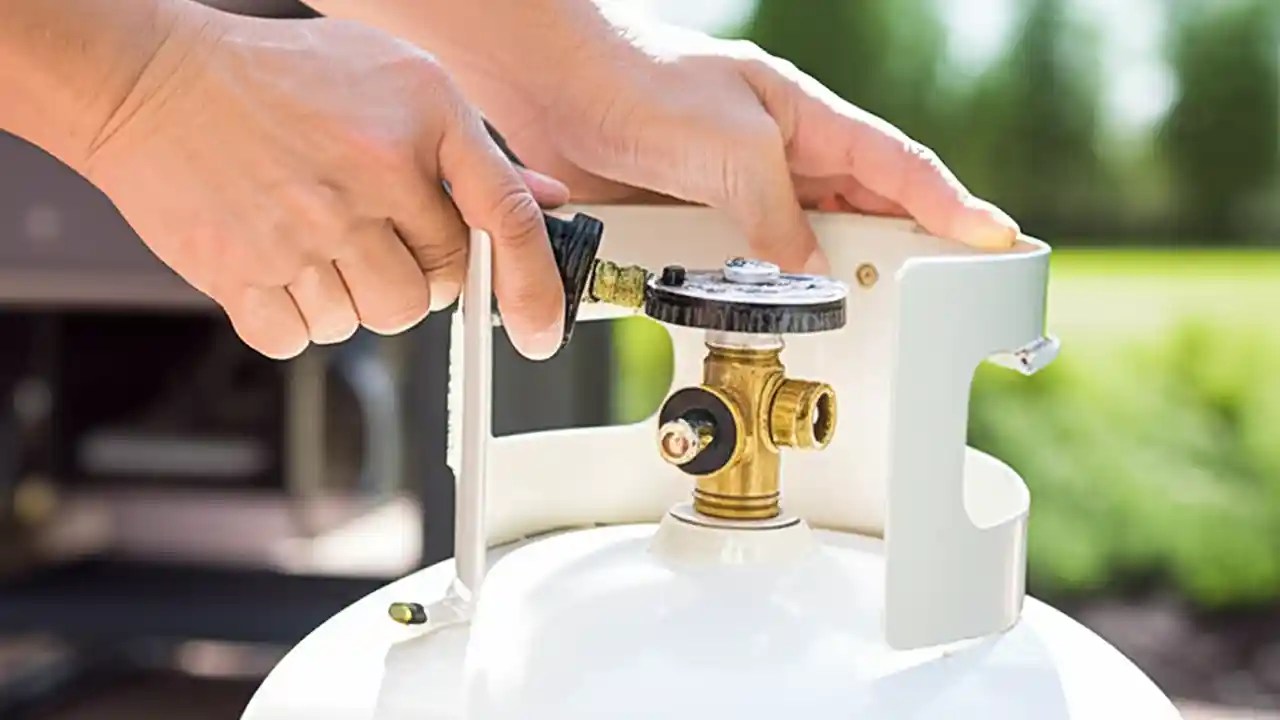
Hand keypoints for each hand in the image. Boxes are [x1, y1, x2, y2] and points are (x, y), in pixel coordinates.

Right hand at [80, 7, 567, 358]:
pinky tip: (281, 266)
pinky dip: (295, 320)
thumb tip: (543, 200)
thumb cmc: (281, 78)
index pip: (506, 219)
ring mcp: (304, 229)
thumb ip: (475, 150)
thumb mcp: (399, 80)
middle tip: (380, 244)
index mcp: (420, 122)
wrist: (154, 81)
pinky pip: (300, 341)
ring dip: (353, 300)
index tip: (540, 331)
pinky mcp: (241, 272)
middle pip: (434, 291)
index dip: (535, 288)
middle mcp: (368, 176)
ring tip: (319, 243)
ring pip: (369, 322)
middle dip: (416, 280)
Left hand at [441, 17, 1019, 272]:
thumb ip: (775, 211)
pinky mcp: (694, 221)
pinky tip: (761, 314)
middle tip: (934, 303)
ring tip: (850, 321)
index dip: (952, 207)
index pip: (900, 167)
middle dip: (899, 259)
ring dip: (822, 284)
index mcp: (806, 119)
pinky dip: (755, 294)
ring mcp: (738, 191)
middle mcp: (780, 157)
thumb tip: (808, 271)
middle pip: (861, 216)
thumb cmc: (638, 79)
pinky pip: (741, 266)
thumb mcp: (729, 144)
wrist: (548, 84)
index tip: (997, 241)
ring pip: (802, 249)